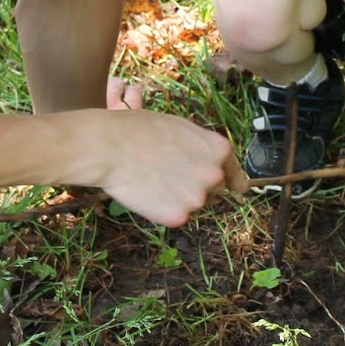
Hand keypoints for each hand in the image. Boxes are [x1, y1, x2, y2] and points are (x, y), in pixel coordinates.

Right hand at [94, 77, 243, 224]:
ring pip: (193, 204)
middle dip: (197, 186)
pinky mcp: (178, 217)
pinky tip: (148, 193)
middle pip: (214, 190)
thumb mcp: (181, 127)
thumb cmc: (140, 130)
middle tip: (169, 175)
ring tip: (154, 180)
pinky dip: (163, 210)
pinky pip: (175, 216)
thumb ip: (204, 147)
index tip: (233, 188)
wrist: (110, 147)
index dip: (230, 179)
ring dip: (179, 198)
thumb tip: (219, 167)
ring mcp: (197, 198)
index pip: (234, 173)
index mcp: (219, 150)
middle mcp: (214, 175)